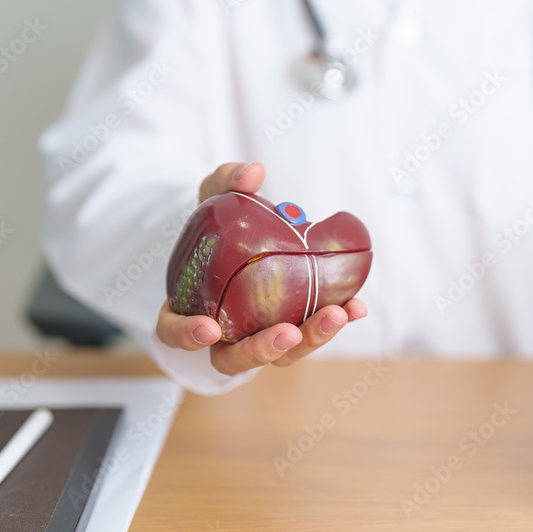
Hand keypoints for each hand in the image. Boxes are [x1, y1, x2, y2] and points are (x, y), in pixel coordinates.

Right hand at [155, 162, 366, 375]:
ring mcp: (259, 337)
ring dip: (311, 339)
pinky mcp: (293, 331)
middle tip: (288, 333)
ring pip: (281, 354)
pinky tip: (357, 307)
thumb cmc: (219, 229)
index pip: (175, 334)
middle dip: (263, 349)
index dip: (188, 336)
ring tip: (337, 314)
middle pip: (236, 358)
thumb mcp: (214, 200)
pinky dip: (336, 322)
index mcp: (188, 308)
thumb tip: (253, 173)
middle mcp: (223, 334)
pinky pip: (313, 334)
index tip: (209, 329)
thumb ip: (226, 184)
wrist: (244, 240)